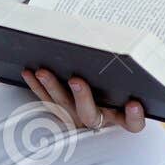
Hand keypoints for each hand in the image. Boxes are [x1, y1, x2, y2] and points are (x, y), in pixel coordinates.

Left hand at [21, 68, 144, 132]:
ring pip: (64, 107)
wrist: (103, 102)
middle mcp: (99, 119)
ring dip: (52, 87)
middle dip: (82, 96)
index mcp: (121, 115)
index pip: (133, 123)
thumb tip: (126, 41)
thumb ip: (127, 74)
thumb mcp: (126, 85)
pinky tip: (29, 72)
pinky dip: (37, 86)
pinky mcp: (61, 112)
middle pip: (90, 114)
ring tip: (43, 72)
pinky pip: (47, 101)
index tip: (134, 103)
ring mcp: (78, 118)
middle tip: (76, 80)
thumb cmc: (118, 88)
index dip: (134, 116)